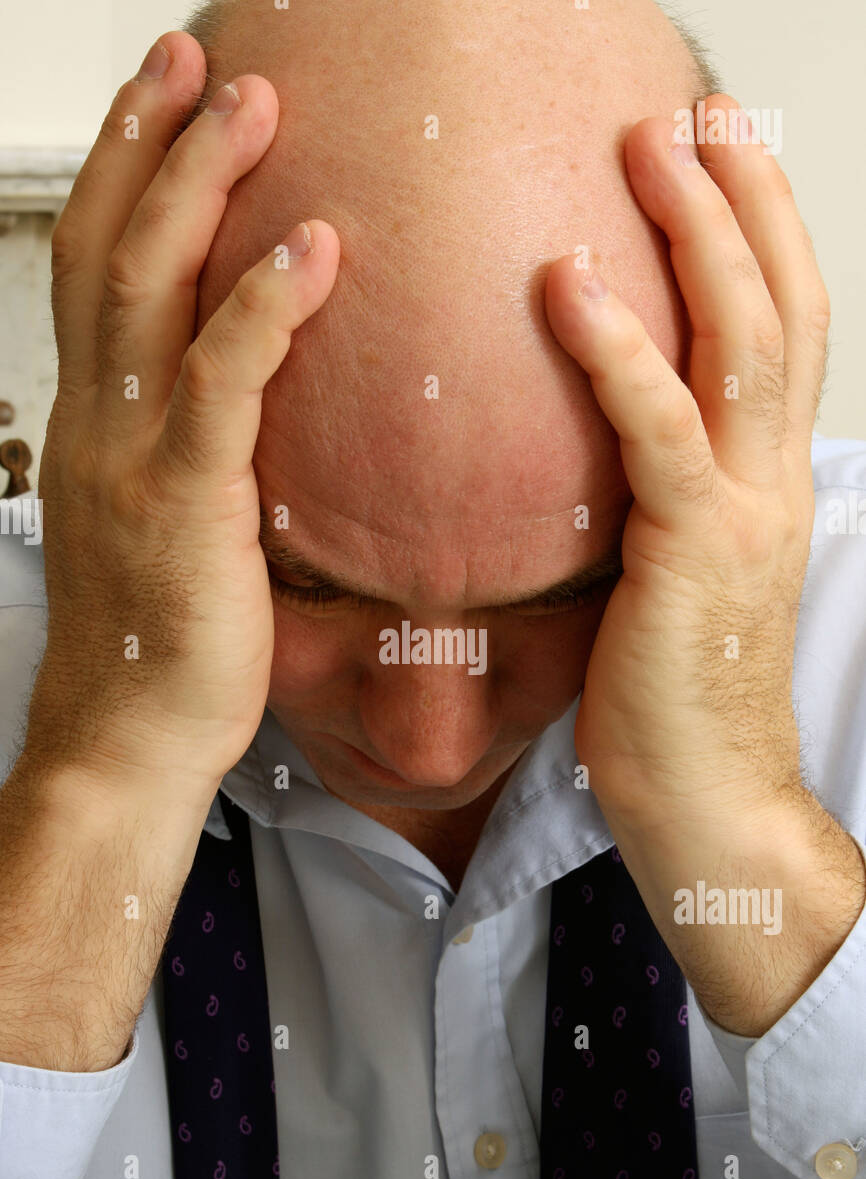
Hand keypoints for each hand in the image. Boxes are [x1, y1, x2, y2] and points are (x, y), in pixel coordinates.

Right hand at [28, 31, 339, 797]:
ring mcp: (129, 455)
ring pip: (149, 291)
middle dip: (149, 142)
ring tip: (252, 105)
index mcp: (95, 421)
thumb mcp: (163, 524)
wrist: (127, 736)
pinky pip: (220, 386)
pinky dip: (260, 311)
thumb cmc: (159, 640)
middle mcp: (98, 420)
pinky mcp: (183, 502)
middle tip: (194, 56)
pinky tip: (310, 250)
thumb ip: (189, 451)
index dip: (125, 174)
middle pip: (108, 248)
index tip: (163, 100)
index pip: (96, 268)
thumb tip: (245, 412)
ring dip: (197, 187)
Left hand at [544, 95, 864, 1034]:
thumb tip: (586, 453)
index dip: (761, 234)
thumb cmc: (672, 699)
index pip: (782, 330)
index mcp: (767, 481)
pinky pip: (661, 431)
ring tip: (652, 143)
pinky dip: (619, 349)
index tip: (722, 154)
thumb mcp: (667, 576)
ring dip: (702, 232)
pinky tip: (566, 280)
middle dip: (746, 197)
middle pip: (782, 304)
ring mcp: (744, 512)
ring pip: (742, 341)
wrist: (707, 803)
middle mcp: (773, 479)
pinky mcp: (692, 553)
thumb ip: (648, 501)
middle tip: (698, 108)